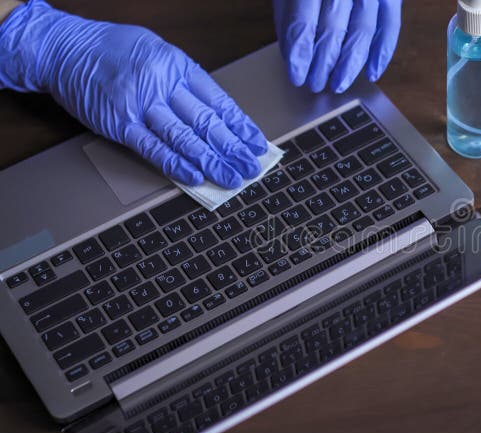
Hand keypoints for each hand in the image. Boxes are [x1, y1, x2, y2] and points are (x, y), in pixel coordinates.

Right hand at [0, 0, 267, 187]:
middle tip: (252, 168)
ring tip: (232, 178)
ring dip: (212, 162)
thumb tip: (217, 113)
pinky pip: (153, 149)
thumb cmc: (114, 49)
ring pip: (185, 139)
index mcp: (178, 66)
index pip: (219, 101)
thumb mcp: (158, 51)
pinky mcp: (119, 125)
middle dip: (233, 149)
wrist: (64, 48)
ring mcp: (140, 106)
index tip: (257, 144)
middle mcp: (163, 85)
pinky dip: (177, 165)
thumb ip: (185, 80)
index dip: (241, 126)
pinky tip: (197, 176)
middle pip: (207, 122)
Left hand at [274, 0, 401, 92]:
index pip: (303, 23)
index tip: (297, 76)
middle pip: (333, 31)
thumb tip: (294, 53)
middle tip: (316, 84)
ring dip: (350, 65)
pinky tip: (372, 73)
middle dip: (324, 65)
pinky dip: (383, 52)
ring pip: (363, 32)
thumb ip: (289, 12)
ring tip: (337, 84)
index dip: (300, 55)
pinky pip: (390, 25)